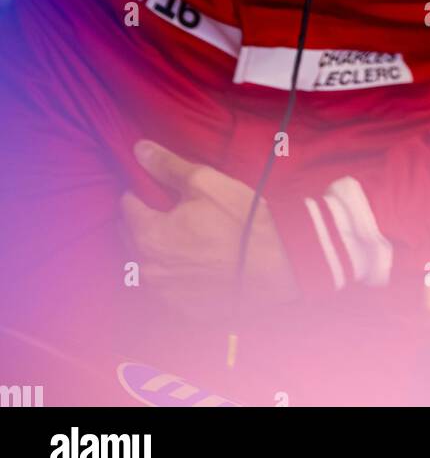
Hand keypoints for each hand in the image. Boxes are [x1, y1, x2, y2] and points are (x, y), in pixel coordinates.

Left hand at [121, 141, 297, 316]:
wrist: (274, 277)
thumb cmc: (241, 227)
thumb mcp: (206, 183)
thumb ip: (167, 166)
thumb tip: (139, 150)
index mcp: (147, 235)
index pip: (126, 204)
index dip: (142, 189)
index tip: (160, 186)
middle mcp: (146, 269)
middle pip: (130, 234)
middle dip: (144, 217)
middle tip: (171, 206)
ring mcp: (162, 293)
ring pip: (145, 261)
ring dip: (155, 245)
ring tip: (184, 233)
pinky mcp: (180, 308)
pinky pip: (164, 283)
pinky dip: (172, 269)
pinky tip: (195, 259)